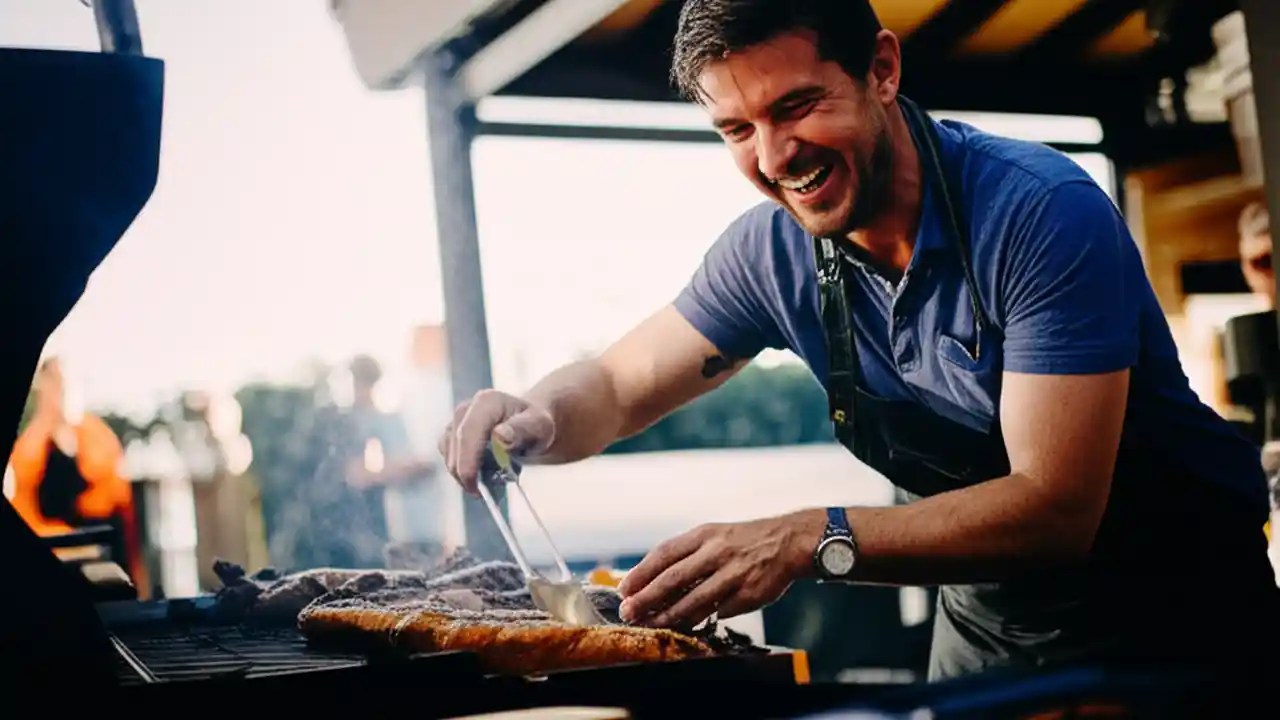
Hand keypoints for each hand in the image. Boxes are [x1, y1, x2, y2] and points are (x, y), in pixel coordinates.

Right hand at [438, 389, 555, 493]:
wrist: (529, 425)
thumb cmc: (535, 426)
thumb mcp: (538, 427)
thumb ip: (522, 430)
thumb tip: (500, 436)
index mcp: (486, 402)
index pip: (467, 433)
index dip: (467, 462)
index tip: (475, 488)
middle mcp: (465, 409)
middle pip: (455, 449)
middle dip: (468, 475)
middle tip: (487, 493)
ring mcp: (454, 423)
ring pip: (450, 458)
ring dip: (468, 475)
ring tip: (494, 476)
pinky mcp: (450, 437)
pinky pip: (450, 461)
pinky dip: (465, 472)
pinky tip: (485, 473)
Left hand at [616, 514, 816, 629]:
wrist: (788, 541)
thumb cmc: (742, 541)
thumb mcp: (712, 536)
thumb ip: (684, 555)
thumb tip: (647, 578)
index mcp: (703, 535)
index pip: (664, 554)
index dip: (641, 573)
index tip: (623, 589)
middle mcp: (717, 552)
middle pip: (674, 578)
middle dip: (647, 598)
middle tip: (628, 612)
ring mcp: (733, 574)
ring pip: (694, 600)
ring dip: (669, 615)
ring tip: (651, 624)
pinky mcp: (748, 594)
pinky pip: (719, 612)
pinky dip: (701, 620)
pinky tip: (687, 626)